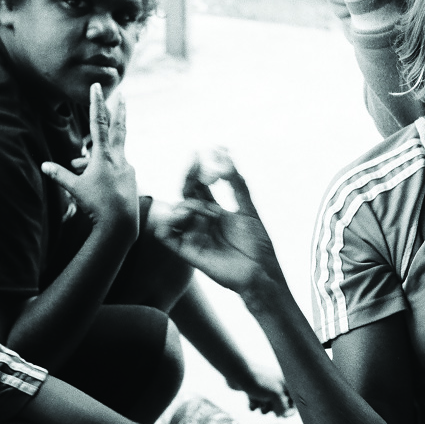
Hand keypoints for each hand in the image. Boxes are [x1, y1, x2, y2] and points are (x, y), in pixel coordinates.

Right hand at [41, 84, 139, 238]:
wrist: (120, 225)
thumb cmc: (95, 206)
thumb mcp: (74, 189)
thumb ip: (60, 175)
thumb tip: (43, 166)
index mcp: (104, 157)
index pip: (99, 123)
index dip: (96, 103)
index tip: (97, 87)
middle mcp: (119, 159)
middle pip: (119, 128)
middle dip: (119, 111)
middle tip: (123, 95)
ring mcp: (127, 169)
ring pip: (110, 156)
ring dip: (95, 158)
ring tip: (79, 167)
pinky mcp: (131, 180)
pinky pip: (115, 170)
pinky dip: (103, 171)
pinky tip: (98, 185)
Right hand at [152, 157, 287, 300]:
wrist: (259, 271)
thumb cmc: (257, 243)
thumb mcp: (248, 208)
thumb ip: (236, 184)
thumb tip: (226, 155)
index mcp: (214, 211)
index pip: (199, 186)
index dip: (197, 169)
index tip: (199, 152)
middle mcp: (201, 222)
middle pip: (186, 194)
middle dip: (189, 177)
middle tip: (194, 163)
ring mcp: (193, 235)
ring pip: (176, 212)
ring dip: (189, 204)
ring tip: (208, 211)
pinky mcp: (186, 252)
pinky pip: (165, 235)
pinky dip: (170, 223)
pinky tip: (186, 217)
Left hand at [227, 367, 293, 415]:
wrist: (237, 372)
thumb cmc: (259, 381)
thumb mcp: (275, 395)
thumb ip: (283, 407)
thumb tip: (283, 415)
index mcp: (284, 382)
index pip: (294, 398)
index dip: (291, 408)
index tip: (284, 415)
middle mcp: (276, 384)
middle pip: (280, 404)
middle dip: (275, 409)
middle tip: (271, 409)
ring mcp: (264, 388)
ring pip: (268, 405)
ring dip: (264, 408)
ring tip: (260, 405)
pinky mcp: (253, 390)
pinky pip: (257, 403)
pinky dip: (254, 405)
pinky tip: (250, 402)